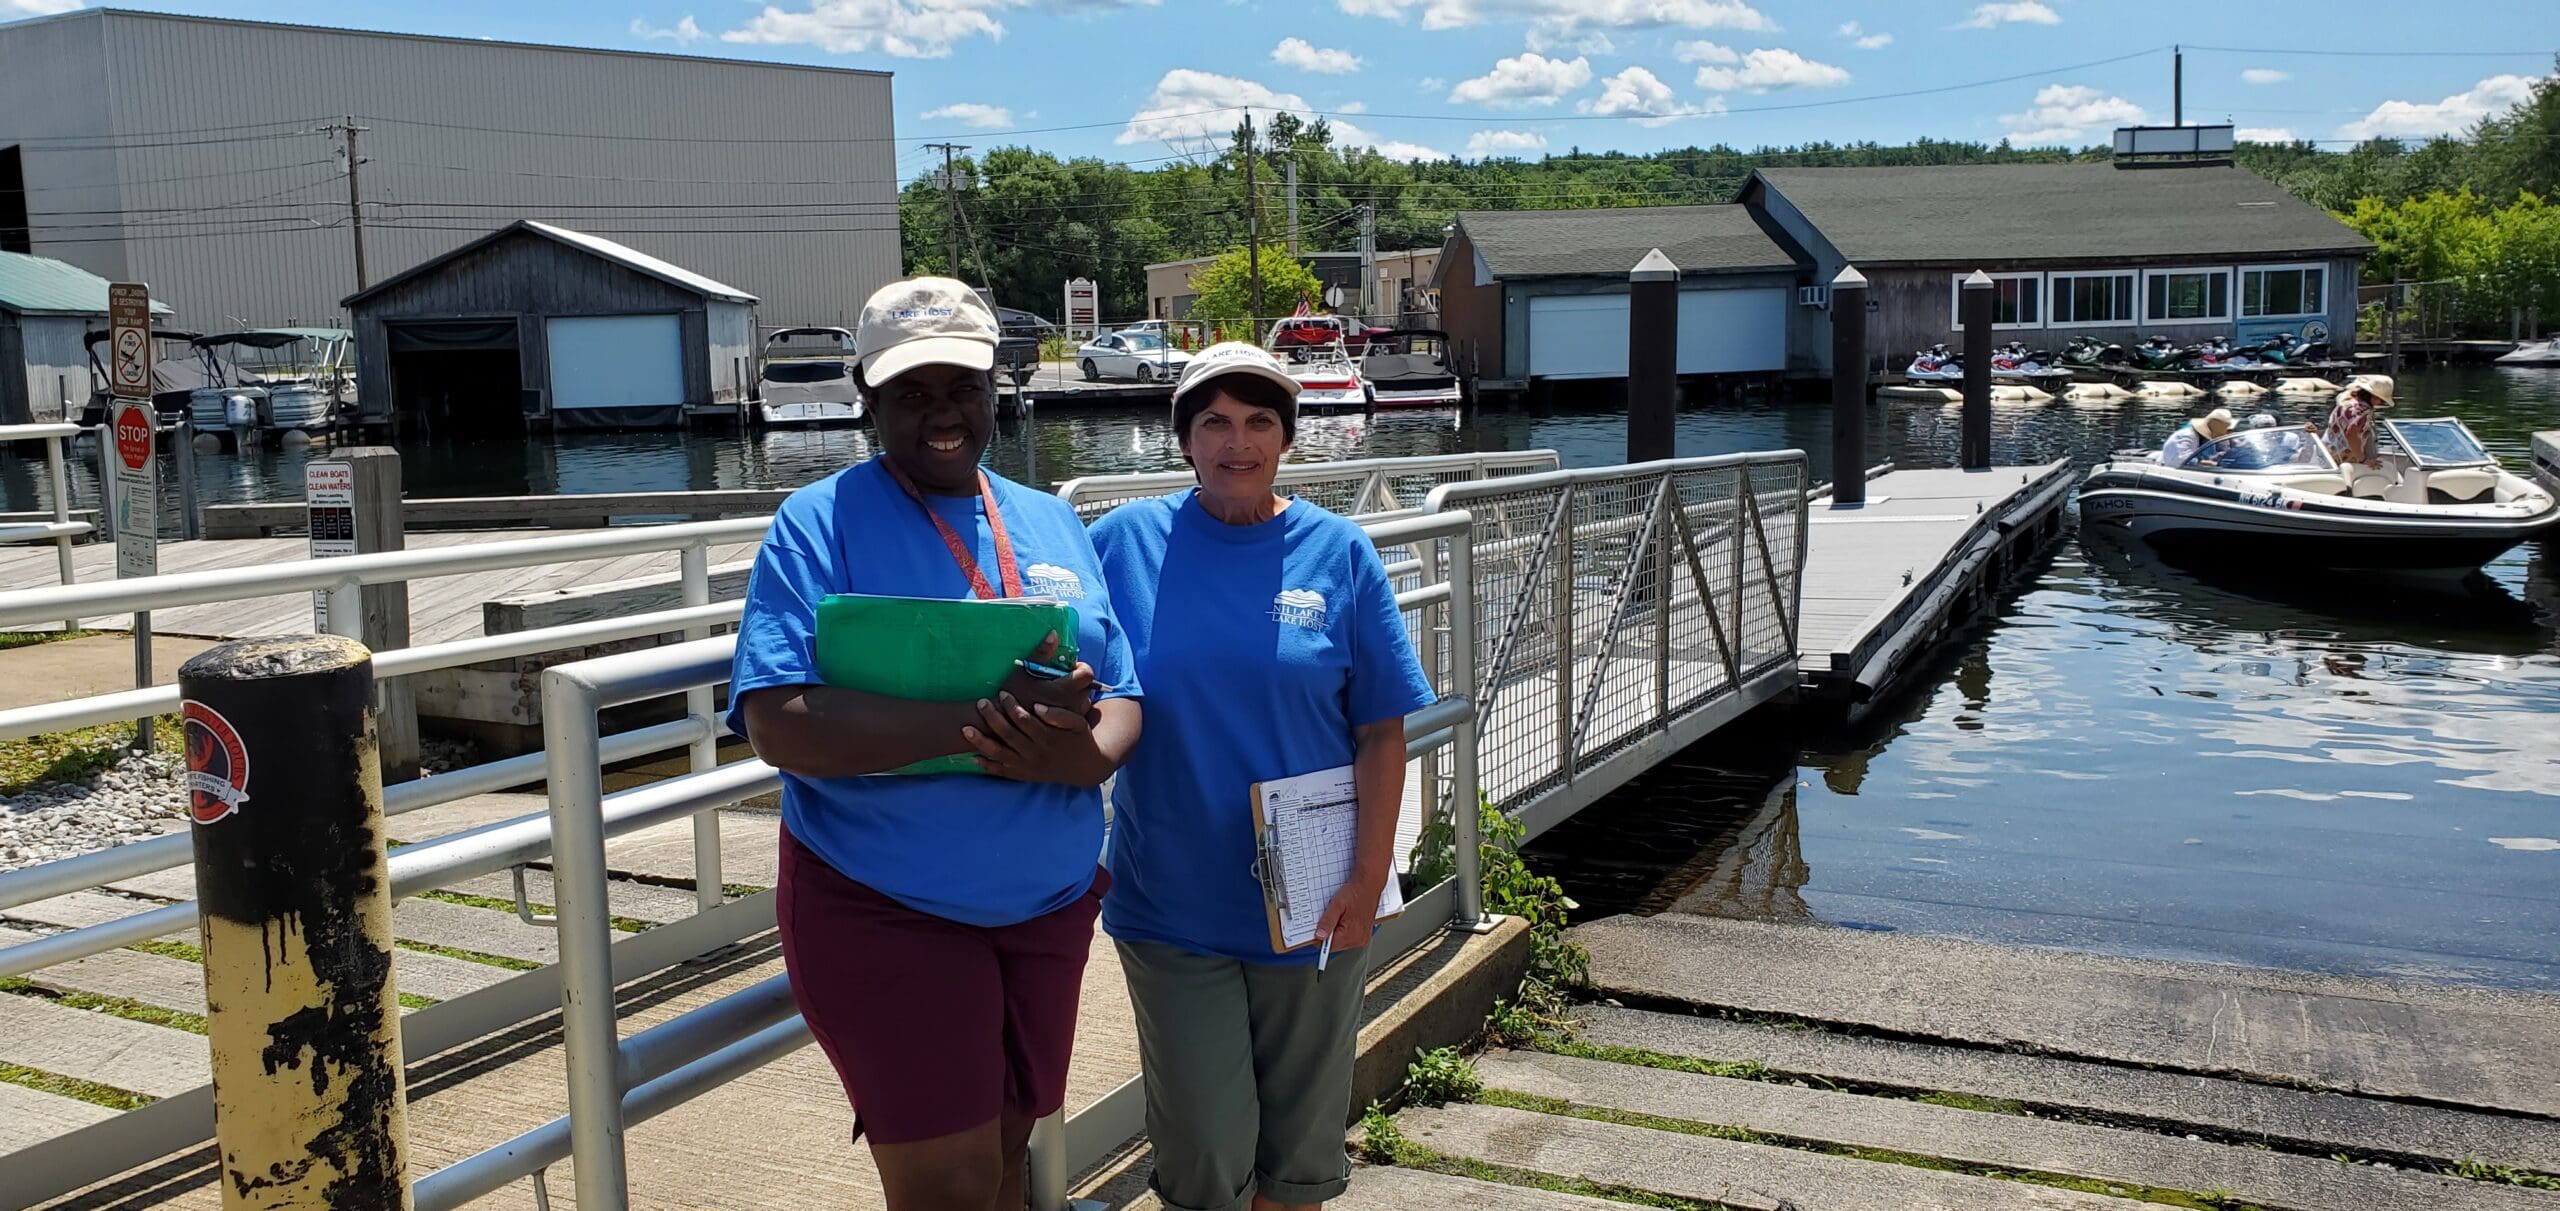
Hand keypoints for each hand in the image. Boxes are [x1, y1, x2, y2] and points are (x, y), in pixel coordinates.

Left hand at [963, 692, 1111, 785]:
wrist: (1086, 768)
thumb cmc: (1079, 739)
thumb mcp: (1078, 723)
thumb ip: (1060, 715)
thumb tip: (1038, 708)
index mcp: (1048, 737)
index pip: (1025, 719)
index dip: (1011, 706)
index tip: (1002, 693)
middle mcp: (1036, 753)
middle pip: (1008, 734)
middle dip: (992, 717)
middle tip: (981, 702)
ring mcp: (1028, 766)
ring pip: (1000, 754)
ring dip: (981, 742)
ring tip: (966, 729)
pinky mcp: (1024, 776)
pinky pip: (1002, 772)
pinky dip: (987, 766)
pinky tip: (974, 757)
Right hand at [997, 631, 1097, 718]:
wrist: (1000, 724)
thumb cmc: (1010, 695)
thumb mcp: (1023, 670)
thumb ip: (1041, 652)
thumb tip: (1054, 634)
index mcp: (1064, 690)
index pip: (1087, 674)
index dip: (1081, 669)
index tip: (1069, 669)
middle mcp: (1071, 706)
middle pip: (1087, 689)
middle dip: (1078, 683)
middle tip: (1061, 681)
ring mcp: (1068, 721)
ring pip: (1082, 704)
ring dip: (1074, 697)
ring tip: (1056, 696)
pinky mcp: (1063, 730)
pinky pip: (1075, 718)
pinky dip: (1069, 711)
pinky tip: (1053, 709)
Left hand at [1313, 871, 1387, 951]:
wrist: (1369, 886)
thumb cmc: (1355, 893)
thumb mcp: (1337, 905)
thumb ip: (1327, 921)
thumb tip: (1319, 935)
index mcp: (1351, 935)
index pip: (1327, 947)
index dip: (1320, 937)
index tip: (1318, 928)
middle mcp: (1358, 940)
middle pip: (1334, 945)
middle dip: (1329, 933)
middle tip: (1333, 917)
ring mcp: (1362, 939)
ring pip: (1341, 942)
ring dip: (1337, 931)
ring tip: (1342, 916)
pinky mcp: (1363, 935)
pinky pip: (1348, 938)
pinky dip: (1344, 930)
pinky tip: (1347, 919)